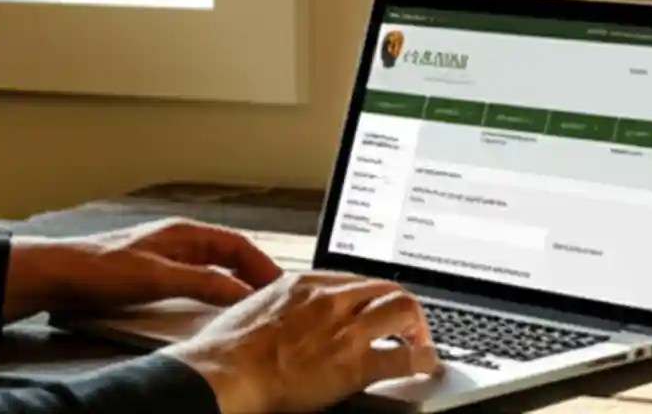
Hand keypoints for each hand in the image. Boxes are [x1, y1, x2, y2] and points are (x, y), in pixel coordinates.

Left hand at [3, 218, 282, 320]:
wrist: (57, 275)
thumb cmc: (100, 268)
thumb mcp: (158, 277)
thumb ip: (202, 283)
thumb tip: (241, 291)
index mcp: (185, 233)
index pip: (238, 244)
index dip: (262, 265)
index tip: (280, 285)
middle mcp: (179, 241)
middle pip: (230, 255)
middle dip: (254, 273)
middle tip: (273, 296)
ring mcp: (167, 257)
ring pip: (214, 267)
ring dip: (235, 282)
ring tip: (251, 302)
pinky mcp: (155, 275)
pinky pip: (197, 280)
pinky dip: (214, 290)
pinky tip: (215, 305)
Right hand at [165, 271, 441, 413]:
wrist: (224, 373)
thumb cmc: (226, 349)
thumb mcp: (254, 308)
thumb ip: (280, 306)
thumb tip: (284, 314)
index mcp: (304, 283)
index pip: (354, 279)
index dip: (371, 294)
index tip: (376, 304)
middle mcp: (331, 298)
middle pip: (385, 287)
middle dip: (401, 303)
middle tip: (407, 322)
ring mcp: (346, 329)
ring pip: (403, 309)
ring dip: (417, 326)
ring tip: (421, 340)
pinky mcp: (354, 363)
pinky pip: (403, 357)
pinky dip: (422, 360)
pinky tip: (427, 364)